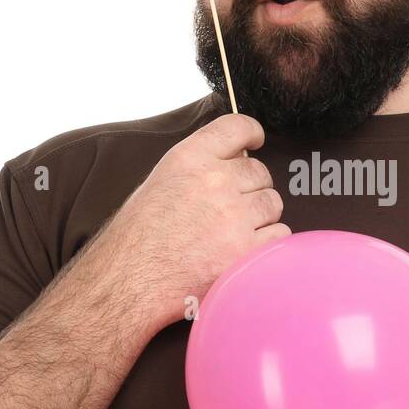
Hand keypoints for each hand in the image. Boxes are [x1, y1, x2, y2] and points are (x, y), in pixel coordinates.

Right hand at [115, 113, 288, 326]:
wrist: (129, 281)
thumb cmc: (139, 236)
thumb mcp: (161, 182)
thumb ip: (199, 167)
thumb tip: (237, 161)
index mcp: (190, 158)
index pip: (236, 128)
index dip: (251, 132)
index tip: (255, 141)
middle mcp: (215, 181)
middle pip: (260, 171)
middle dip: (252, 187)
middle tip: (232, 208)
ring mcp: (234, 216)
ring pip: (273, 203)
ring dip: (261, 216)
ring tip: (234, 232)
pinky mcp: (246, 250)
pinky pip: (279, 235)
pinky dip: (267, 243)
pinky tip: (244, 251)